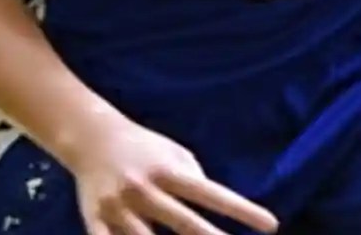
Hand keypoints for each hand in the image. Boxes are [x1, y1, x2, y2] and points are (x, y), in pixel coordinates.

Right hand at [71, 115, 278, 234]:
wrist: (89, 136)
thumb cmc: (142, 146)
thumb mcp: (174, 153)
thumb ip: (195, 177)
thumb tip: (217, 206)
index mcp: (169, 170)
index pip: (213, 194)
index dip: (242, 211)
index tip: (271, 225)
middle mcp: (145, 189)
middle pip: (185, 223)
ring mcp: (119, 208)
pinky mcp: (96, 220)